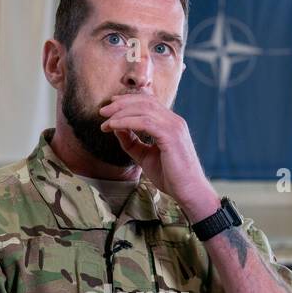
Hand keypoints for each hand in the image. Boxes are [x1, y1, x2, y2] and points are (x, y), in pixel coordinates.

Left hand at [98, 95, 217, 219]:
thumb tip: (116, 128)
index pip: (148, 102)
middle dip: (121, 104)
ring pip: (144, 109)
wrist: (189, 191)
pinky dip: (126, 122)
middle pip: (145, 101)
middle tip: (102, 111)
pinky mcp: (171, 136)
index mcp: (170, 123)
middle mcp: (174, 121)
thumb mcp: (145, 156)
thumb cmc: (170, 176)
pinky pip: (145, 122)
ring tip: (105, 120)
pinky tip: (113, 126)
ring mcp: (174, 126)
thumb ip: (132, 142)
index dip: (128, 101)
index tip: (111, 105)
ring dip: (121, 112)